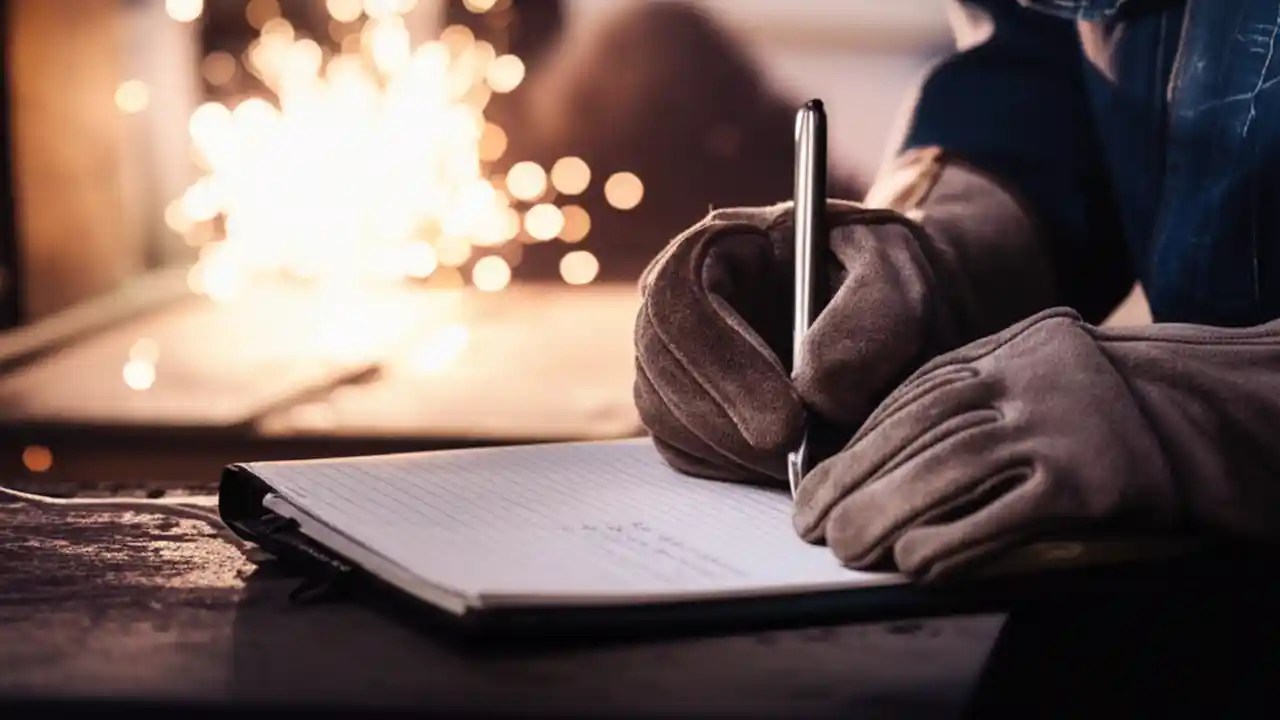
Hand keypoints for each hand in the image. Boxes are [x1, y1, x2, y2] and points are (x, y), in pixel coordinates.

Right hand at [634, 201, 960, 482]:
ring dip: (739, 452)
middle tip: (798, 460)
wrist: (891, 320)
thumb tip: (813, 394)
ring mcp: (672, 358)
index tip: (789, 424)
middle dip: (730, 424)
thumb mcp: (900, 282)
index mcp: (714, 245)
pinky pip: (686, 452)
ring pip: (669, 419)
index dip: (724, 367)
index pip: (680, 302)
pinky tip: (791, 458)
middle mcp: (676, 301)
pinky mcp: (682, 410)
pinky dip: (736, 469)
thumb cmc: (889, 286)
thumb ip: (869, 324)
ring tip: (814, 451)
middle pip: (662, 368)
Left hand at [792, 308, 1279, 580]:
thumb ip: (987, 398)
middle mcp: (1034, 374)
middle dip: (854, 478)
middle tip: (811, 522)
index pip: (916, 393)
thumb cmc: (1137, 416)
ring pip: (947, 467)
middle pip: (920, 428)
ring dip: (883, 513)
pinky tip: (913, 564)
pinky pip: (1002, 514)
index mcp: (1018, 345)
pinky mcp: (1093, 480)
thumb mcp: (1056, 380)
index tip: (821, 478)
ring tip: (844, 548)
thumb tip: (897, 460)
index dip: (860, 440)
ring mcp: (1064, 423)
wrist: (1241, 420)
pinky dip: (949, 540)